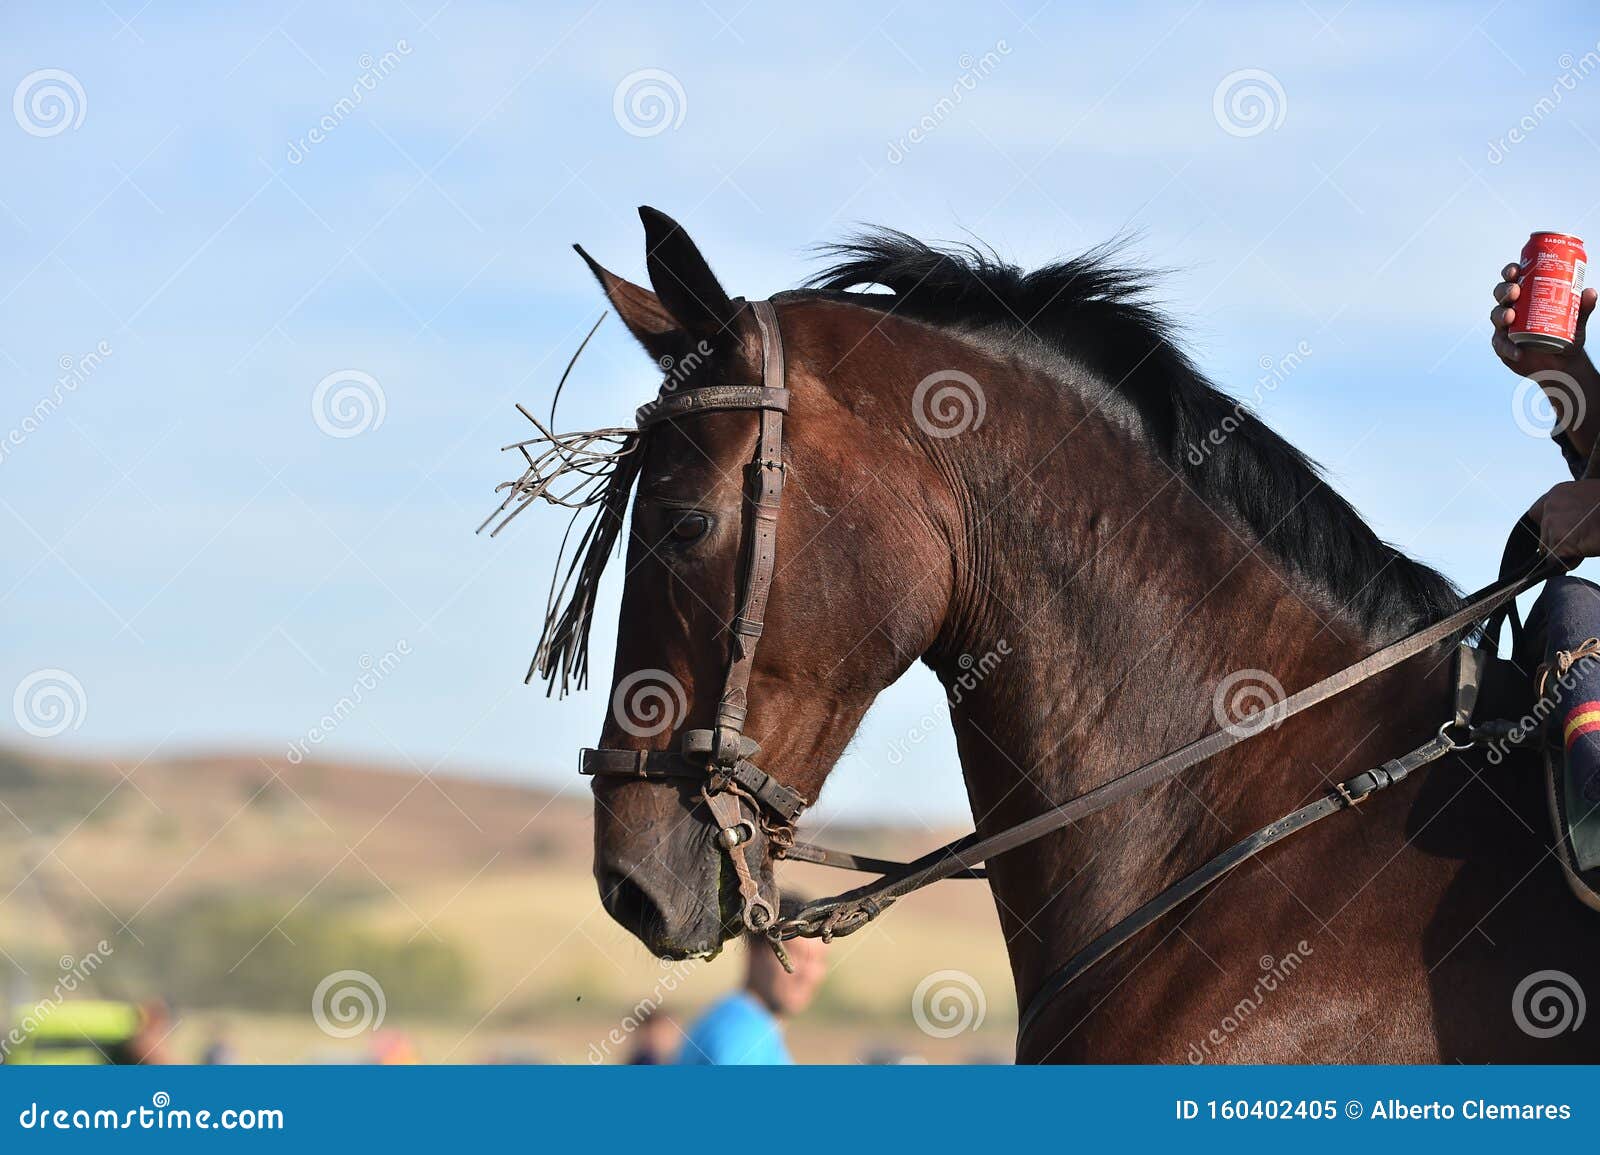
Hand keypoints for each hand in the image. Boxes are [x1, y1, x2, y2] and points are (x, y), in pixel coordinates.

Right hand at [1491, 260, 1597, 379]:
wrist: (1563, 362)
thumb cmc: (1566, 334)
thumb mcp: (1577, 320)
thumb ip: (1583, 307)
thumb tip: (1590, 292)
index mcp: (1527, 295)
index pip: (1514, 279)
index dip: (1510, 272)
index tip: (1515, 271)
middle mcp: (1513, 308)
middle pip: (1501, 294)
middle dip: (1504, 290)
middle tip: (1515, 292)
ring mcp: (1506, 327)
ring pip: (1496, 316)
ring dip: (1501, 315)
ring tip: (1510, 317)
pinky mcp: (1503, 346)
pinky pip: (1501, 345)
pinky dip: (1508, 348)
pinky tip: (1518, 351)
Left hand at [1528, 480, 1599, 561]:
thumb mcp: (1589, 500)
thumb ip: (1573, 509)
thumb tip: (1564, 528)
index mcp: (1558, 492)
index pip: (1536, 514)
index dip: (1547, 528)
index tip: (1559, 534)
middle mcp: (1550, 505)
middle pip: (1543, 535)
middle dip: (1560, 542)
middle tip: (1584, 538)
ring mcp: (1553, 522)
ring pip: (1548, 549)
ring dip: (1566, 552)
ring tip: (1588, 542)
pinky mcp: (1559, 540)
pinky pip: (1556, 561)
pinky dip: (1570, 561)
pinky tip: (1586, 550)